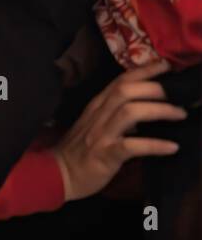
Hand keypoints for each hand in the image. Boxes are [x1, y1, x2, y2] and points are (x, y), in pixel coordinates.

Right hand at [53, 60, 184, 200]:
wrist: (59, 174)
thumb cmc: (81, 149)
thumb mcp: (95, 124)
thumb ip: (116, 113)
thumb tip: (148, 106)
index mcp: (97, 106)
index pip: (120, 81)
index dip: (144, 71)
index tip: (166, 66)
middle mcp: (98, 115)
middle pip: (126, 91)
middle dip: (155, 88)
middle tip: (180, 93)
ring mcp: (101, 134)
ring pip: (130, 112)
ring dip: (159, 110)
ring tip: (180, 114)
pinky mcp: (105, 155)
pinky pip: (132, 146)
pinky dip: (154, 145)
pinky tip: (172, 147)